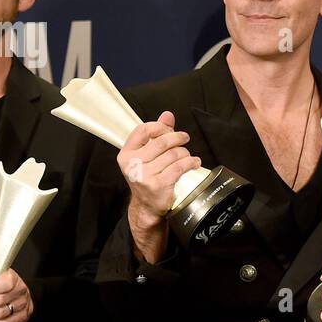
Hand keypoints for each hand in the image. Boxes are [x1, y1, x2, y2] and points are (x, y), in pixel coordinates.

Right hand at [118, 111, 200, 263]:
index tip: (169, 130)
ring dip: (185, 153)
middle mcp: (133, 164)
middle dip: (177, 138)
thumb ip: (156, 134)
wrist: (147, 206)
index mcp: (126, 154)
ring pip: (174, 154)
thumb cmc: (147, 178)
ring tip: (188, 156)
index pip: (143, 130)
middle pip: (162, 142)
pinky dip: (191, 163)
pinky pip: (180, 167)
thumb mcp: (146, 156)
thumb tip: (167, 115)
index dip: (159, 127)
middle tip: (184, 138)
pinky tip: (194, 163)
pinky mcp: (158, 184)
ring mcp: (145, 175)